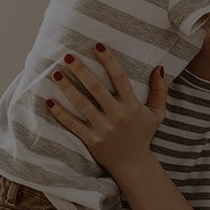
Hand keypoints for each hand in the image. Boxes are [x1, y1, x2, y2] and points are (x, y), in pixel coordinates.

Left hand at [43, 44, 166, 175]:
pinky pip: (73, 125)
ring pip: (82, 105)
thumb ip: (160, 91)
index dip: (109, 60)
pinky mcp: (91, 140)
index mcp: (132, 106)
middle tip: (66, 56)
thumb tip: (159, 68)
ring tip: (55, 74)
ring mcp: (103, 128)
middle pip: (96, 89)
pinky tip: (49, 102)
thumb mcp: (157, 113)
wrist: (133, 165)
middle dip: (81, 70)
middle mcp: (117, 115)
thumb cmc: (143, 135)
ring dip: (67, 88)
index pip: (120, 78)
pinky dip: (60, 114)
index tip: (97, 45)